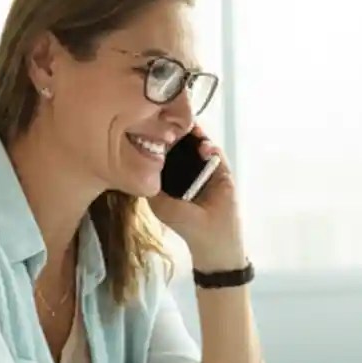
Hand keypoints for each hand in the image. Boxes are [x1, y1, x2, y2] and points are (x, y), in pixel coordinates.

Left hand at [148, 127, 245, 270]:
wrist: (214, 239)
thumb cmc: (186, 225)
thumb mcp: (160, 206)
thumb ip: (151, 187)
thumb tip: (139, 162)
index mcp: (172, 176)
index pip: (166, 152)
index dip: (161, 140)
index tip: (155, 128)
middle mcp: (189, 169)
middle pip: (183, 143)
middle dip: (179, 132)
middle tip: (174, 123)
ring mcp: (206, 168)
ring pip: (200, 144)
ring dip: (196, 135)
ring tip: (190, 129)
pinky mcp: (222, 171)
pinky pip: (216, 153)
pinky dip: (210, 147)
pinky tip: (204, 147)